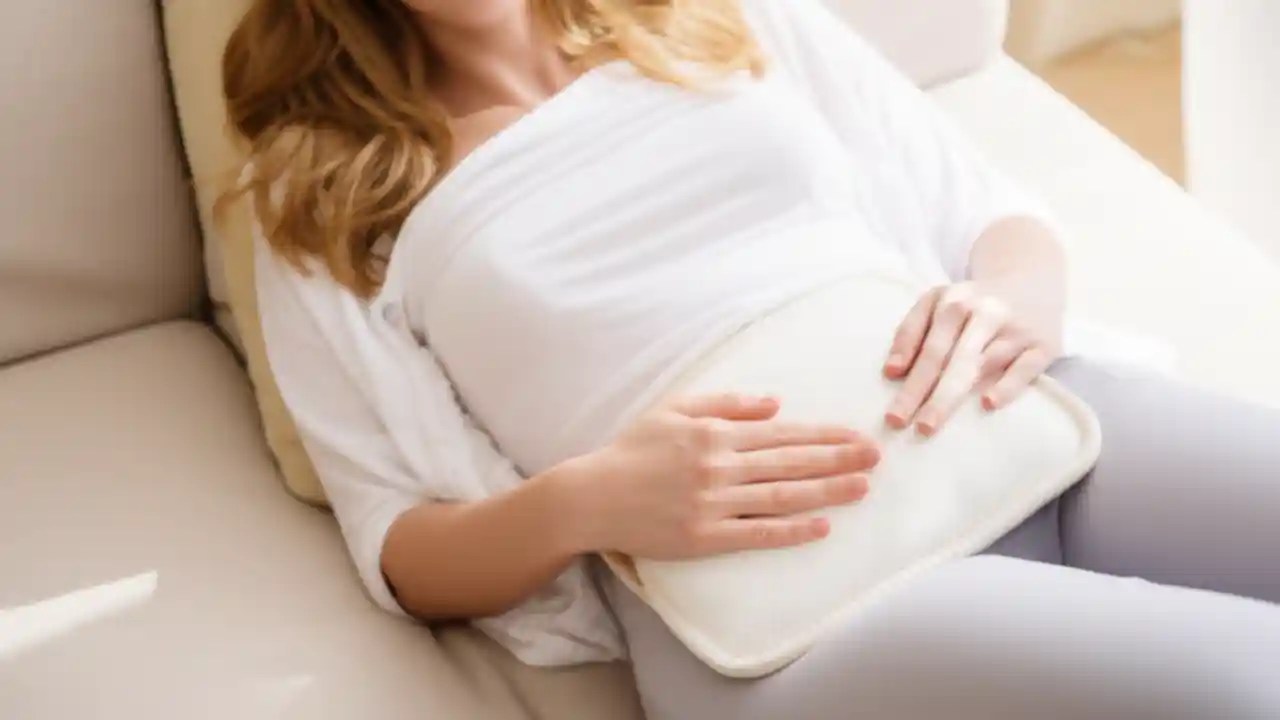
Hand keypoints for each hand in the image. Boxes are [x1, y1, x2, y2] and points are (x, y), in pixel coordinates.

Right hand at [569, 393, 879, 558]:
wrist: (592, 496)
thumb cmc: (632, 451)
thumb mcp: (674, 410)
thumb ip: (725, 403)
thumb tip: (775, 403)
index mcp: (714, 433)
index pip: (783, 433)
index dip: (824, 434)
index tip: (857, 435)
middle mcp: (719, 466)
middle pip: (791, 462)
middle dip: (838, 458)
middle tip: (876, 458)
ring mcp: (713, 503)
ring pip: (782, 495)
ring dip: (826, 490)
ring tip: (861, 488)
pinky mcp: (704, 537)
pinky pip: (756, 533)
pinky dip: (791, 531)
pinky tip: (821, 526)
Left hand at [883, 282, 1060, 435]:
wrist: (1030, 280)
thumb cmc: (973, 302)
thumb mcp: (937, 301)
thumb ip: (910, 331)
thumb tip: (892, 371)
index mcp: (953, 301)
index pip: (927, 348)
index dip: (909, 381)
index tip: (892, 415)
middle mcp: (984, 312)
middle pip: (949, 359)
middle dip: (924, 395)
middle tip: (902, 424)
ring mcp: (1015, 329)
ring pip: (981, 365)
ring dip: (952, 395)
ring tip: (929, 425)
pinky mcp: (1043, 345)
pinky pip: (1024, 370)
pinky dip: (1006, 386)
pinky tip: (987, 404)